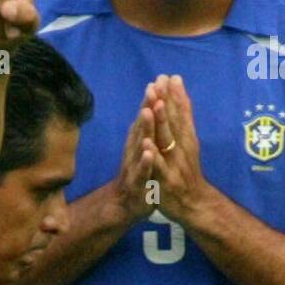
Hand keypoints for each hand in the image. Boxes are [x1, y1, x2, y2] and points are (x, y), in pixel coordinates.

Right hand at [113, 95, 157, 223]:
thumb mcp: (144, 148)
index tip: (159, 79)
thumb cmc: (139, 174)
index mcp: (139, 141)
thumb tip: (151, 104)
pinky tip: (149, 151)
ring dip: (144, 128)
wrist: (125, 205)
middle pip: (142, 125)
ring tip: (147, 111)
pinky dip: (145, 161)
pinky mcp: (138, 184)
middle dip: (147, 106)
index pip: (146, 117)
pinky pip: (142, 171)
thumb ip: (146, 128)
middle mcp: (135, 150)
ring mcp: (135, 165)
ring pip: (140, 145)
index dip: (152, 98)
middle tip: (152, 87)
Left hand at [143, 74, 213, 225]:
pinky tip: (147, 144)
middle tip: (160, 81)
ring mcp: (175, 164)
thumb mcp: (187, 146)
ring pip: (167, 141)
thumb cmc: (187, 172)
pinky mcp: (167, 180)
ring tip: (156, 104)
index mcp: (186, 140)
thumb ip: (183, 123)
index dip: (176, 95)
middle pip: (174, 122)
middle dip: (167, 101)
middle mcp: (182, 149)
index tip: (170, 76)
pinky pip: (159, 167)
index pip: (182, 114)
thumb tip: (180, 97)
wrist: (194, 205)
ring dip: (162, 122)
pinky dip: (153, 155)